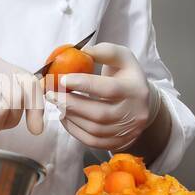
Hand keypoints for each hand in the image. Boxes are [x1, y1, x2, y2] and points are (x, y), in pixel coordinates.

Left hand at [45, 42, 160, 150]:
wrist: (142, 103)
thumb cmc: (126, 76)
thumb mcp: (122, 58)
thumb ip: (104, 51)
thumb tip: (82, 51)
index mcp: (135, 89)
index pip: (109, 89)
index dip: (84, 84)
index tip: (62, 79)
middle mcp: (134, 113)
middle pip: (99, 113)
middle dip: (71, 104)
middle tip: (51, 94)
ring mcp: (127, 131)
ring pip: (94, 129)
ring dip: (70, 117)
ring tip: (57, 103)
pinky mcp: (119, 143)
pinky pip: (92, 141)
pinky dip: (74, 131)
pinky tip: (65, 118)